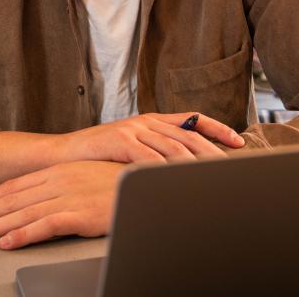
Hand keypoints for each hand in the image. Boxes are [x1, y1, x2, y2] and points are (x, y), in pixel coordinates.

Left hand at [0, 161, 122, 249]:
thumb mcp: (85, 176)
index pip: (13, 187)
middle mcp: (59, 180)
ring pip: (22, 213)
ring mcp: (69, 196)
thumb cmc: (119, 181)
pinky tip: (7, 242)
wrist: (148, 183)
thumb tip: (37, 199)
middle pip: (11, 200)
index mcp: (57, 170)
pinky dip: (23, 234)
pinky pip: (46, 225)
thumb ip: (61, 184)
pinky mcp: (81, 214)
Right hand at [58, 112, 243, 163]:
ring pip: (173, 145)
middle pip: (189, 134)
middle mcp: (146, 121)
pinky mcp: (119, 141)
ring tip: (213, 175)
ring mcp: (133, 129)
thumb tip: (184, 166)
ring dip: (195, 162)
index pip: (193, 119)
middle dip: (214, 149)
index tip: (238, 141)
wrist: (61, 154)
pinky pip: (148, 155)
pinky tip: (178, 179)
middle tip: (233, 164)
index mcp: (152, 121)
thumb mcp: (130, 147)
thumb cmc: (98, 156)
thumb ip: (154, 151)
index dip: (217, 129)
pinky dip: (165, 168)